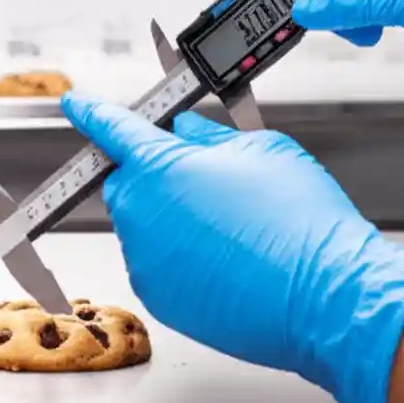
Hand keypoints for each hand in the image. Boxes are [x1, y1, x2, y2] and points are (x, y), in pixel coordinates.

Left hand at [62, 92, 403, 402]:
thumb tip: (186, 130)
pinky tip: (228, 260)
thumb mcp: (261, 148)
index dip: (92, 112)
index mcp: (159, 165)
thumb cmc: (301, 223)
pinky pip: (158, 265)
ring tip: (231, 229)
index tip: (77, 104)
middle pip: (127, 181)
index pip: (111, 128)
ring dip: (172, 220)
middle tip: (207, 184)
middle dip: (155, 176)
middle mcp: (140, 213)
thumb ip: (209, 135)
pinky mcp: (159, 298)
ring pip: (144, 226)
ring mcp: (145, 259)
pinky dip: (181, 259)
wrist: (327, 296)